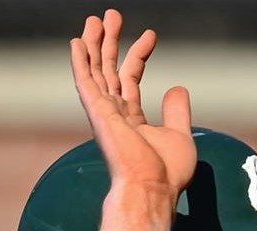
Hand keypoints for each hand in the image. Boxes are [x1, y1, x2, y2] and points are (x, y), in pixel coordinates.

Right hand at [69, 9, 195, 197]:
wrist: (153, 188)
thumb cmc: (166, 172)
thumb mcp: (180, 135)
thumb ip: (176, 112)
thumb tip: (178, 88)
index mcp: (131, 118)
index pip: (130, 78)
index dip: (138, 55)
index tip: (150, 35)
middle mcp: (114, 113)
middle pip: (108, 69)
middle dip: (109, 42)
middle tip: (111, 15)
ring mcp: (104, 112)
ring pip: (96, 70)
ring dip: (94, 44)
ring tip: (96, 18)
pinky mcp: (98, 112)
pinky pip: (86, 82)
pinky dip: (80, 62)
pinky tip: (77, 42)